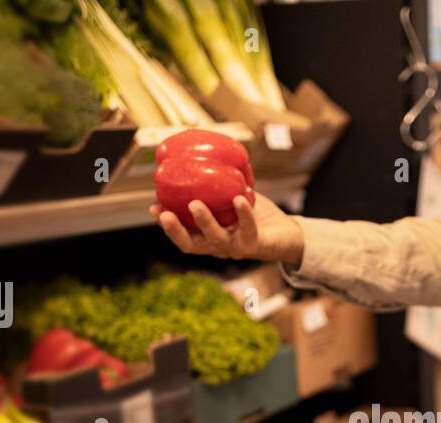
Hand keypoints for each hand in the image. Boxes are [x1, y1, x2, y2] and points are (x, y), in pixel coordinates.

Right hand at [151, 193, 304, 265]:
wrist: (287, 235)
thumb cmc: (256, 216)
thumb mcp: (232, 200)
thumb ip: (216, 188)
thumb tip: (197, 156)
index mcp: (210, 238)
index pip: (184, 236)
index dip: (168, 226)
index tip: (154, 208)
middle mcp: (220, 247)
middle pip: (192, 245)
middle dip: (175, 231)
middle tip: (163, 214)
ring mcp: (237, 248)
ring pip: (216, 239)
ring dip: (204, 222)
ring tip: (195, 204)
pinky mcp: (256, 244)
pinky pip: (247, 228)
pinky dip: (242, 214)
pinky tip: (237, 199)